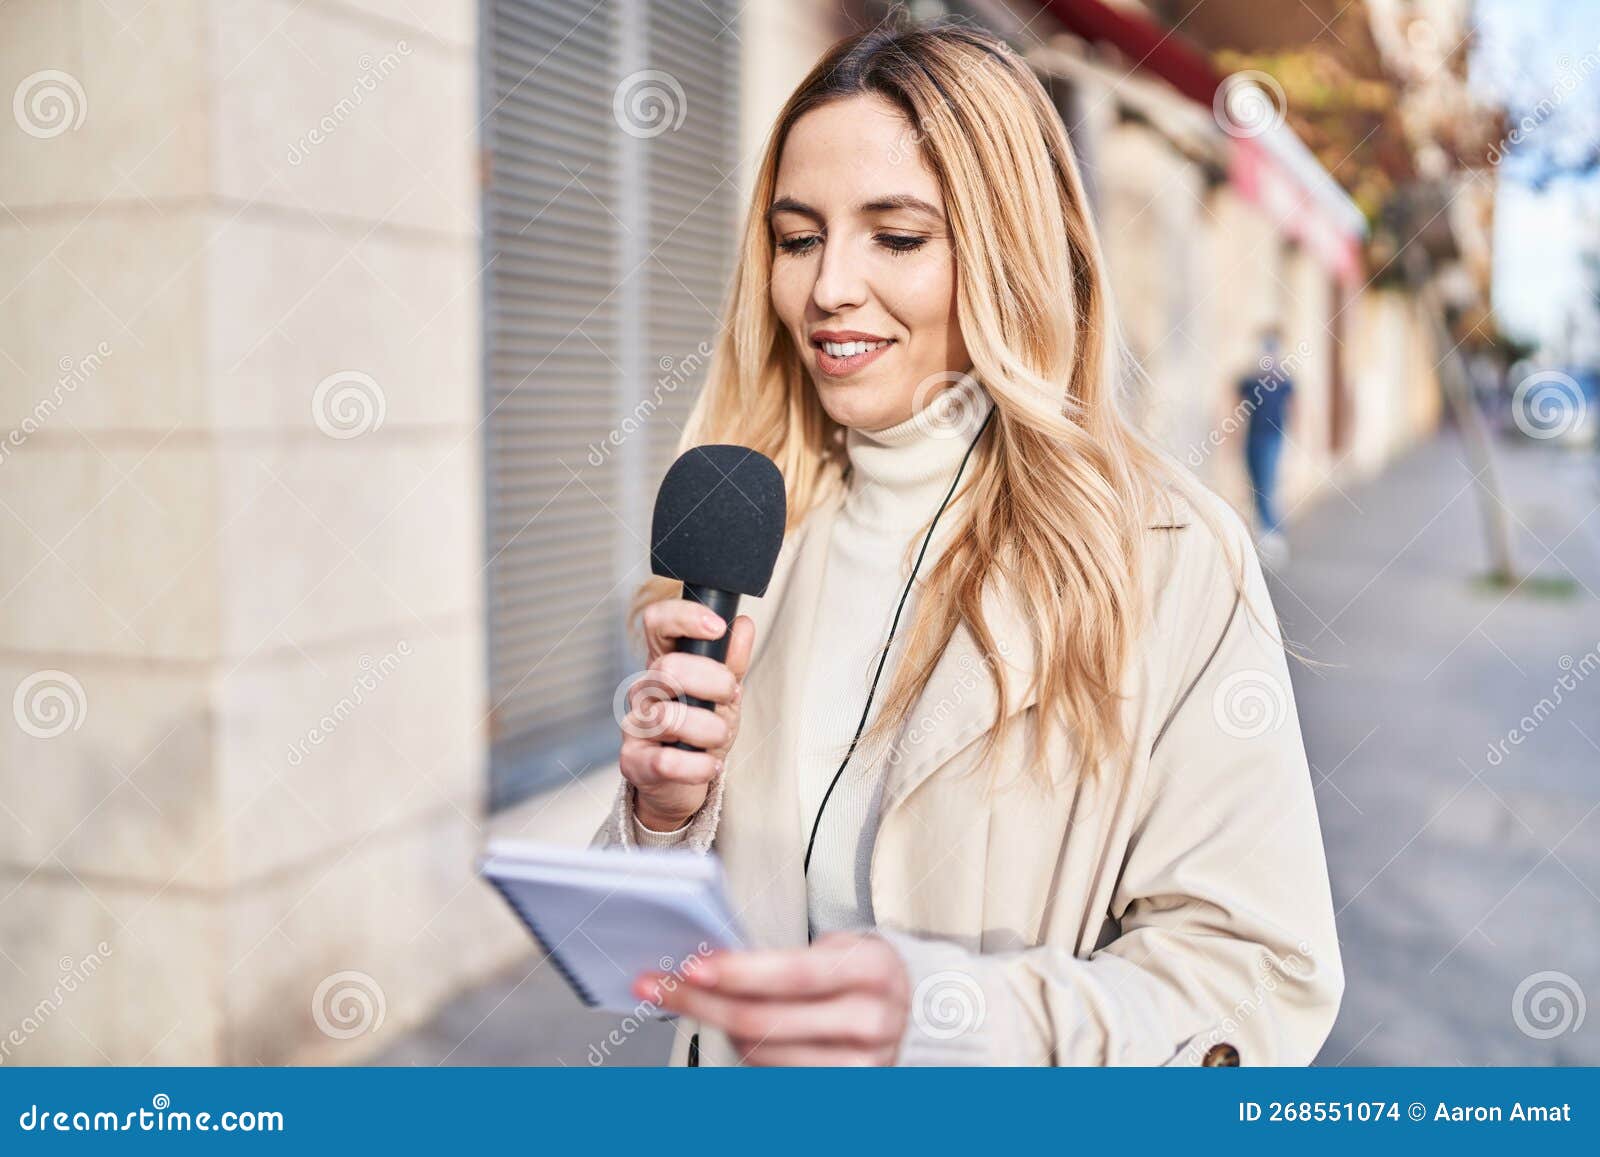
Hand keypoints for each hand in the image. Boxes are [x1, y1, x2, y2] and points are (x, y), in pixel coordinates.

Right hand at [618, 598, 754, 830]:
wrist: (682, 781)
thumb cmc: (700, 731)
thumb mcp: (723, 694)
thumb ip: (732, 661)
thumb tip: (742, 625)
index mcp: (664, 663)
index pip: (657, 622)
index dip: (685, 617)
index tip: (717, 628)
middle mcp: (644, 689)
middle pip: (668, 667)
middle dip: (714, 682)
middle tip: (730, 695)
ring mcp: (635, 725)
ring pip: (669, 717)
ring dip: (710, 729)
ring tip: (719, 736)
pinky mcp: (634, 761)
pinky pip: (666, 760)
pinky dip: (698, 765)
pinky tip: (709, 764)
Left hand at [634, 932, 909, 1065]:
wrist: (910, 1011)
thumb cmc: (859, 973)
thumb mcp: (836, 947)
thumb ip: (784, 958)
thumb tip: (707, 963)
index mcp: (873, 968)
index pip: (795, 973)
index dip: (739, 972)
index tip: (691, 967)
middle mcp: (873, 1021)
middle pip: (765, 1020)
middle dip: (702, 1002)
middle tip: (659, 986)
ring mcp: (861, 1066)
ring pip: (759, 1052)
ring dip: (720, 1026)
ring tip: (702, 1000)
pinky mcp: (844, 1092)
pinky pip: (771, 1076)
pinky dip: (744, 1051)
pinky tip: (731, 1029)